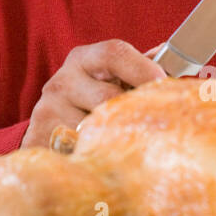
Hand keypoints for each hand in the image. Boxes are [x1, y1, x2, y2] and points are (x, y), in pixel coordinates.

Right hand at [22, 39, 165, 148]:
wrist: (49, 128)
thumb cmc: (93, 100)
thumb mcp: (113, 80)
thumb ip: (141, 71)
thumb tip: (175, 68)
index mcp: (85, 59)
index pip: (114, 54)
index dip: (142, 68)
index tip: (164, 84)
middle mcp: (63, 80)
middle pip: (108, 98)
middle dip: (134, 114)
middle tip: (153, 129)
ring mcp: (48, 109)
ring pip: (95, 130)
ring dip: (116, 143)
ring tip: (128, 150)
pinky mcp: (40, 137)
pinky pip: (78, 152)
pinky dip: (95, 159)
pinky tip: (104, 161)